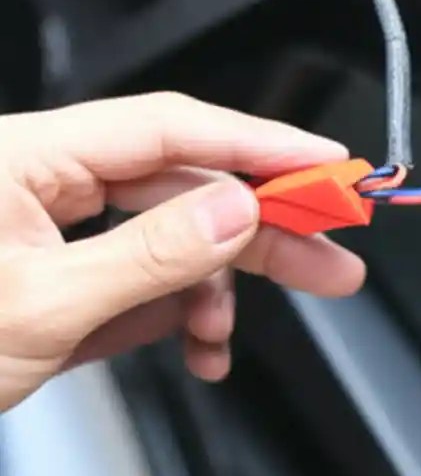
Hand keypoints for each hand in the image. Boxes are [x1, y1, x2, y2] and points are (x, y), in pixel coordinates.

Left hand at [0, 92, 365, 409]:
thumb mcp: (42, 308)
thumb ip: (150, 255)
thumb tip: (233, 210)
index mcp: (23, 156)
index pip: (169, 129)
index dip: (259, 144)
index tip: (327, 167)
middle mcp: (42, 180)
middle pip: (183, 185)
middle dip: (260, 230)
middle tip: (334, 255)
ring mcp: (51, 229)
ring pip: (169, 238)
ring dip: (212, 291)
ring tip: (225, 340)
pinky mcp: (61, 274)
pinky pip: (142, 278)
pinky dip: (176, 314)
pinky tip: (192, 346)